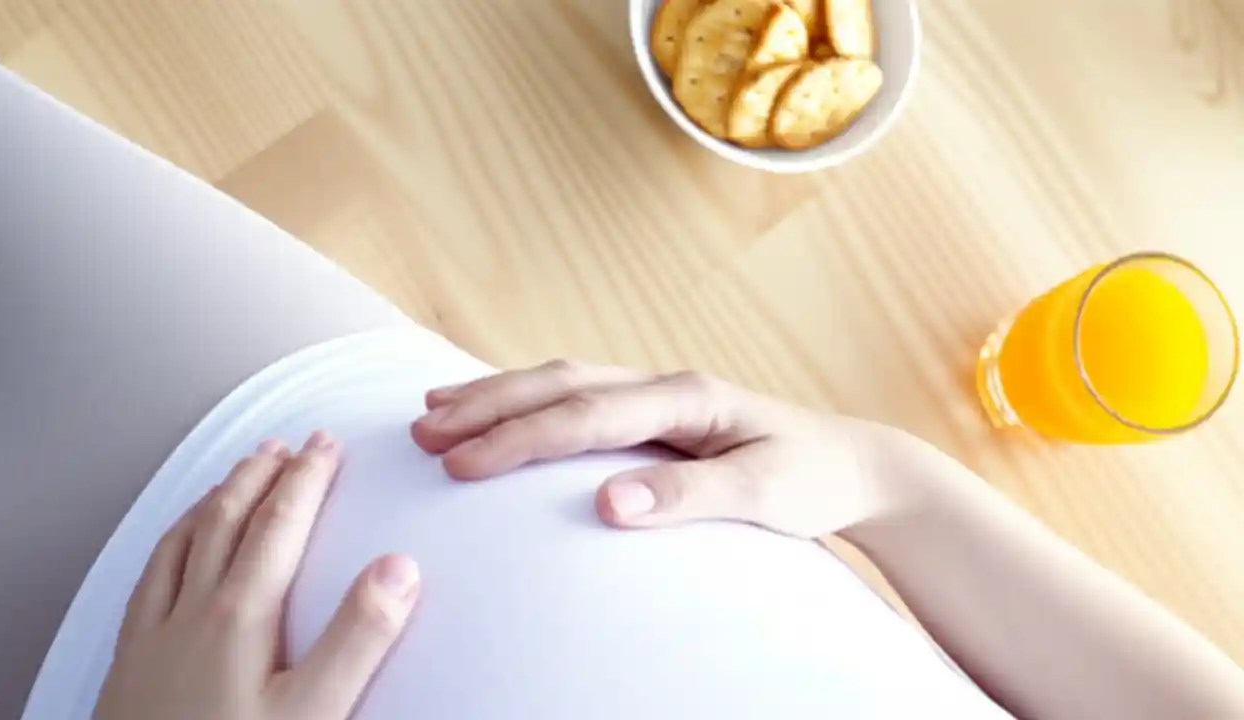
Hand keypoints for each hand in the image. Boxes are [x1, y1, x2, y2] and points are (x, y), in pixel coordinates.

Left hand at [96, 432, 420, 719]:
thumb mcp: (315, 712)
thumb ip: (358, 638)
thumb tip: (397, 567)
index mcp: (240, 616)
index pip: (280, 524)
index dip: (307, 478)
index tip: (325, 446)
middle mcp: (191, 612)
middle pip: (229, 519)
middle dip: (263, 474)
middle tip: (287, 445)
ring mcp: (153, 635)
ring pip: (184, 541)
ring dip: (216, 498)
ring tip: (235, 474)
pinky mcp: (129, 664)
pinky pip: (148, 577)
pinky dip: (170, 542)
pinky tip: (174, 547)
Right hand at [410, 361, 927, 537]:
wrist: (847, 463)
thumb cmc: (808, 479)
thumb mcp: (764, 495)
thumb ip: (689, 498)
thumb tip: (608, 504)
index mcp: (687, 397)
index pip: (587, 413)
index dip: (520, 437)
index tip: (460, 462)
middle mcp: (664, 385)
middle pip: (561, 382)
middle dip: (488, 404)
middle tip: (420, 430)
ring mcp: (655, 394)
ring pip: (562, 380)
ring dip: (497, 394)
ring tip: (432, 409)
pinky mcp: (652, 412)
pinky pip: (577, 396)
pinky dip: (528, 400)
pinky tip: (495, 410)